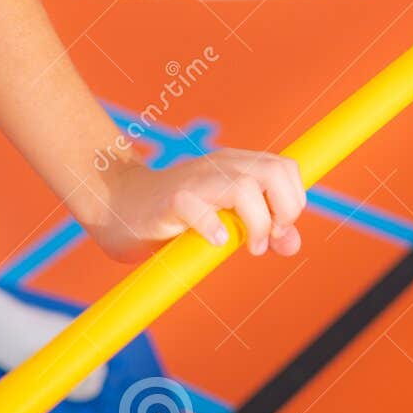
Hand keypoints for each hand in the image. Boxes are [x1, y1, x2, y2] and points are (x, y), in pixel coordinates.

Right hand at [90, 150, 304, 260]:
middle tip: (266, 239)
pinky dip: (213, 227)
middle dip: (284, 210)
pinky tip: (214, 241)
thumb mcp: (224, 220)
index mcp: (235, 165)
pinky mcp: (170, 200)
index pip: (286, 168)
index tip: (279, 231)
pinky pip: (199, 207)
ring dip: (256, 224)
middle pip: (274, 171)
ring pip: (245, 187)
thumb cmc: (173, 214)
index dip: (293, 201)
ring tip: (246, 246)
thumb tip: (293, 243)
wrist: (118, 207)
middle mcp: (219, 165)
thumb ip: (259, 227)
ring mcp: (194, 179)